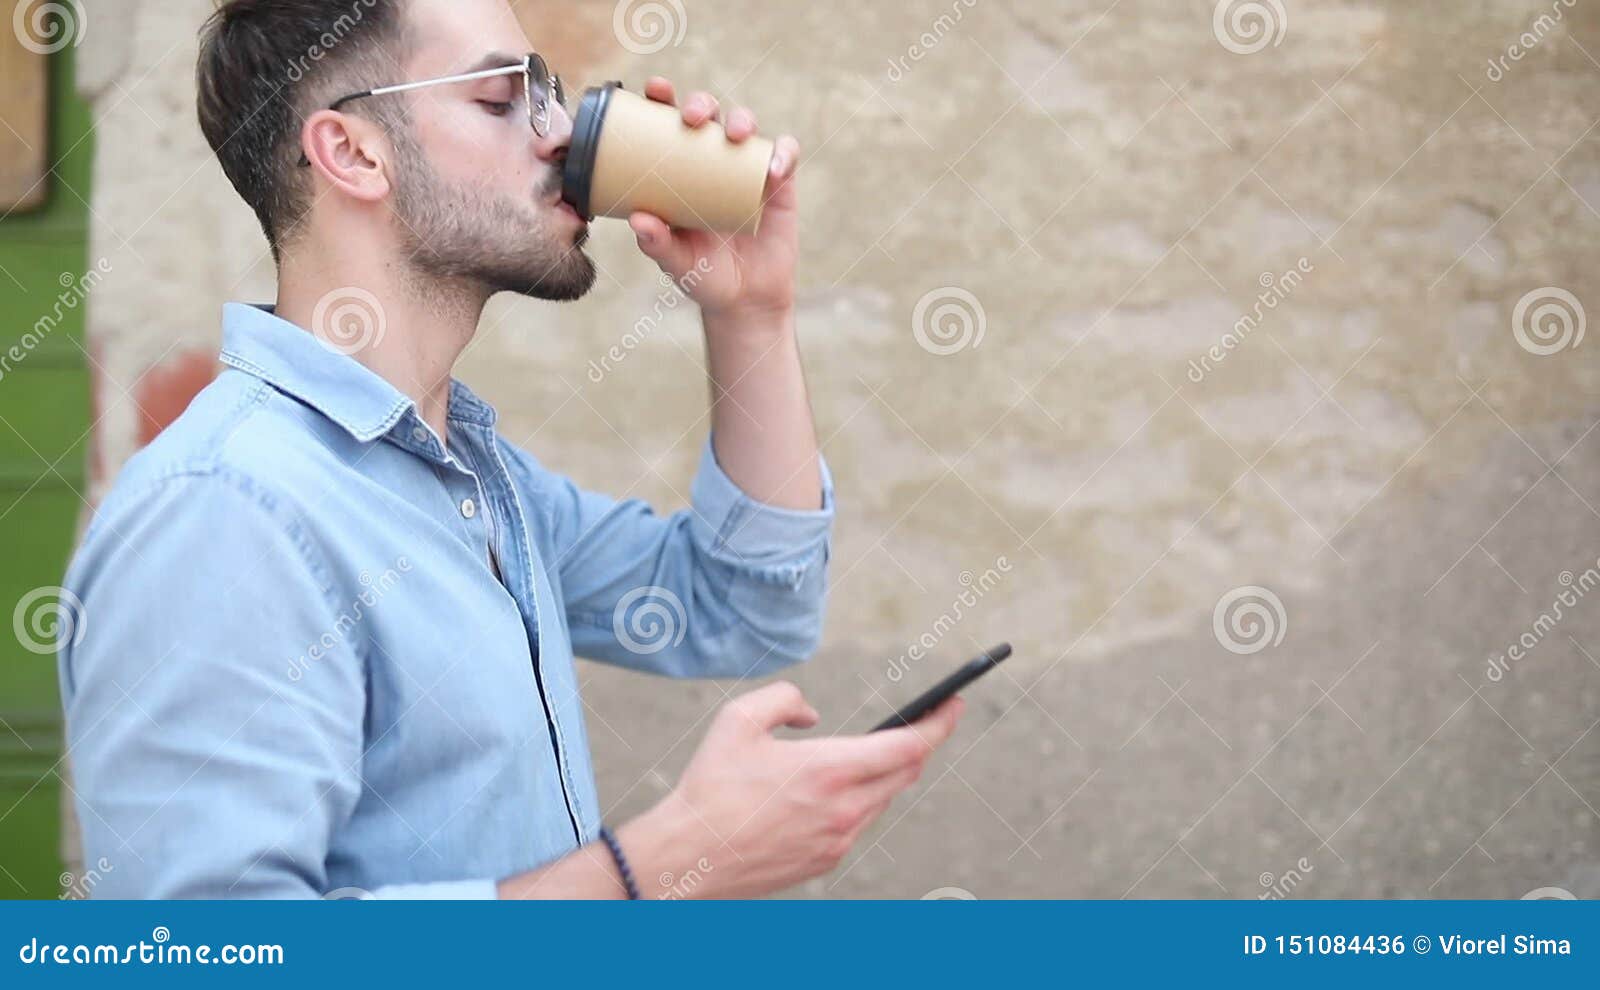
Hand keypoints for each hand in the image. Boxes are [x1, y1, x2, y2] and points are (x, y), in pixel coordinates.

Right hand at [619, 681, 963, 898]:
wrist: (689, 858)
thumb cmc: (709, 786)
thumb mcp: (738, 719)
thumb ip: (784, 699)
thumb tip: (812, 714)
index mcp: (829, 769)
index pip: (908, 746)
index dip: (939, 723)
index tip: (954, 704)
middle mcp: (844, 809)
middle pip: (905, 772)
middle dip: (919, 744)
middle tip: (925, 722)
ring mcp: (838, 840)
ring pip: (883, 800)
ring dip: (888, 774)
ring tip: (878, 752)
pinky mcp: (825, 861)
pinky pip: (859, 824)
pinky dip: (860, 801)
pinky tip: (839, 790)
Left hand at [626, 76, 800, 321]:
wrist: (746, 301)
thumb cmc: (703, 276)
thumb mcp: (676, 262)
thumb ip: (657, 244)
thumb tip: (638, 219)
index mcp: (680, 170)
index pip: (669, 124)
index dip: (664, 98)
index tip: (656, 89)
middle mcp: (713, 161)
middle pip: (709, 114)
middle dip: (702, 104)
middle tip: (694, 118)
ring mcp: (747, 169)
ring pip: (747, 125)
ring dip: (742, 120)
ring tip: (736, 136)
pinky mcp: (780, 184)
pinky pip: (785, 155)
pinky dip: (783, 154)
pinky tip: (775, 169)